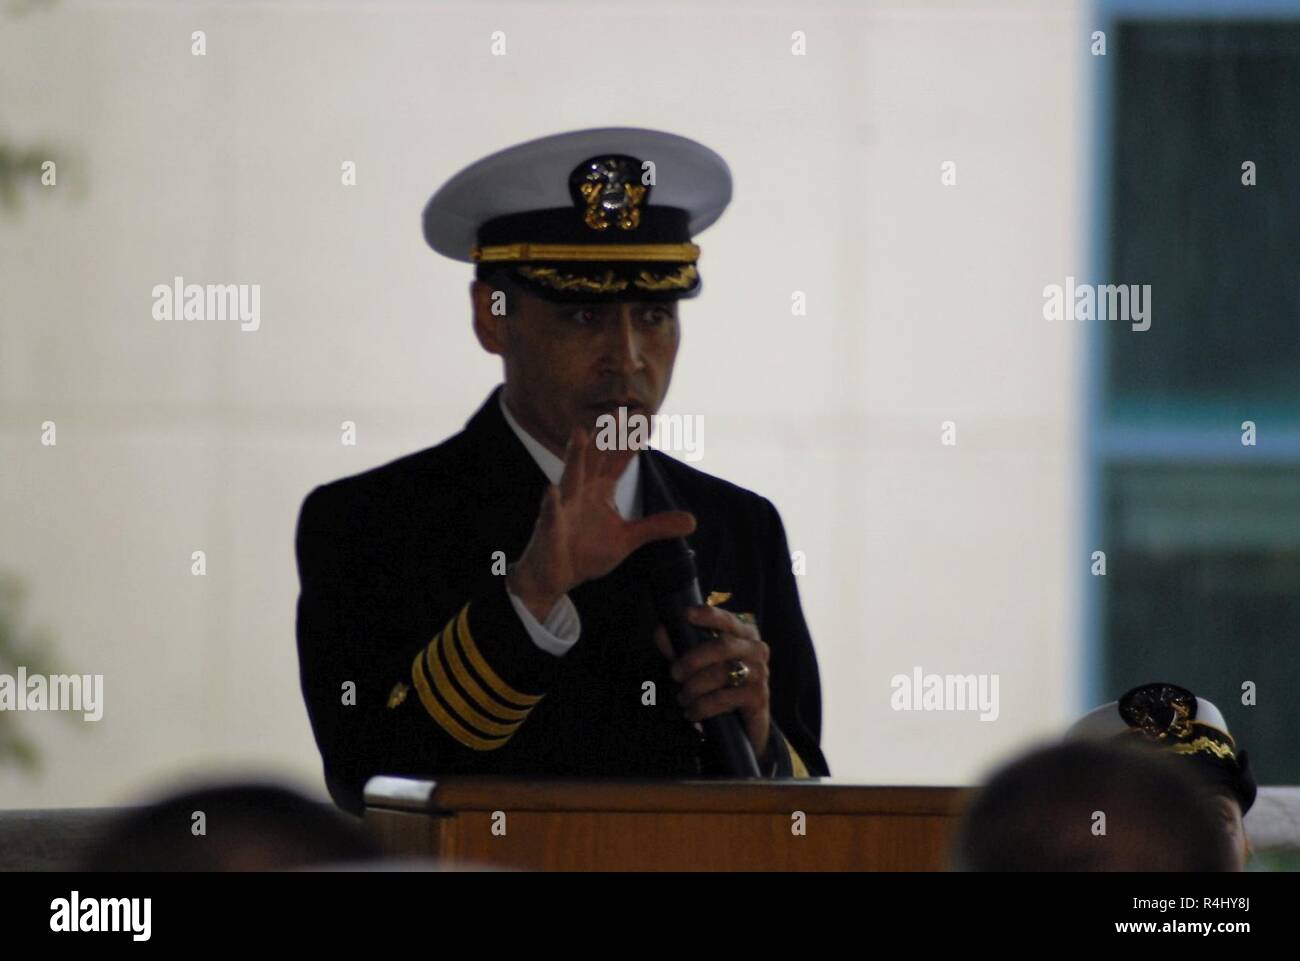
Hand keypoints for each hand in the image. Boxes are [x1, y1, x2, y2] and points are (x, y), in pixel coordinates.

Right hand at [508, 425, 695, 619]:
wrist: (558, 577)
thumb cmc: (587, 552)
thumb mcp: (628, 538)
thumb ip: (656, 526)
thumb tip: (693, 520)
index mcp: (601, 489)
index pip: (619, 460)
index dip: (633, 442)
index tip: (648, 419)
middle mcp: (582, 491)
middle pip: (595, 459)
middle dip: (606, 437)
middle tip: (618, 412)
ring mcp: (564, 507)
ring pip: (570, 477)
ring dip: (575, 456)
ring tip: (580, 433)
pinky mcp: (550, 527)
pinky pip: (550, 513)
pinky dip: (551, 503)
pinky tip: (552, 491)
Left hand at [654, 605, 771, 764]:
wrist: (745, 723)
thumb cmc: (720, 684)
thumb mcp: (699, 664)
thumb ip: (681, 647)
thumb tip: (662, 632)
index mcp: (744, 633)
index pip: (727, 619)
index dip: (708, 615)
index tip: (686, 615)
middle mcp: (756, 649)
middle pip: (722, 646)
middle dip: (692, 660)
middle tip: (674, 674)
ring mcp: (760, 672)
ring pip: (721, 673)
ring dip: (694, 686)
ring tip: (682, 698)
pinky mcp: (759, 697)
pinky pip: (724, 698)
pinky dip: (703, 706)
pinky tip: (692, 713)